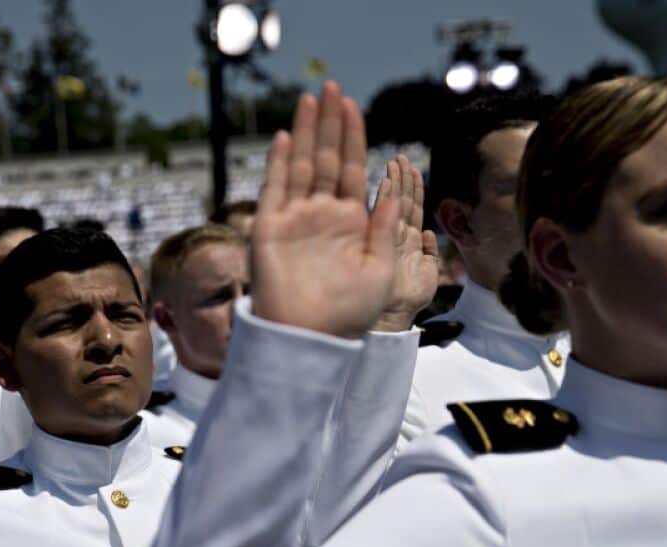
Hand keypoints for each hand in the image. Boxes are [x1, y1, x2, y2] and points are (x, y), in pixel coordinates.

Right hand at [250, 81, 397, 338]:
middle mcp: (321, 215)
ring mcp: (295, 219)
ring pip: (301, 165)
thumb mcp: (381, 270)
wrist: (311, 340)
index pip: (351, 169)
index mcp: (349, 222)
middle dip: (330, 123)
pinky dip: (280, 162)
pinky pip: (276, 189)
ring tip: (311, 98)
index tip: (356, 107)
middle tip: (332, 86)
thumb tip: (395, 192)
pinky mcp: (271, 229)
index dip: (353, 137)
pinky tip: (287, 136)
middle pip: (325, 158)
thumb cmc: (350, 315)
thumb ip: (386, 231)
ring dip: (306, 131)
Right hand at [373, 154, 439, 331]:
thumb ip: (430, 252)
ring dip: (394, 180)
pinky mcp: (374, 241)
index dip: (414, 187)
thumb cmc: (408, 299)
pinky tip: (383, 180)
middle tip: (400, 156)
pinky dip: (383, 197)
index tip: (413, 167)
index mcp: (410, 240)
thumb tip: (430, 233)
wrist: (393, 316)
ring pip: (391, 202)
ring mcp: (385, 236)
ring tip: (394, 161)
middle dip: (402, 177)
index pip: (413, 207)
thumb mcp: (428, 274)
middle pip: (401, 199)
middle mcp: (397, 234)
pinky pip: (379, 215)